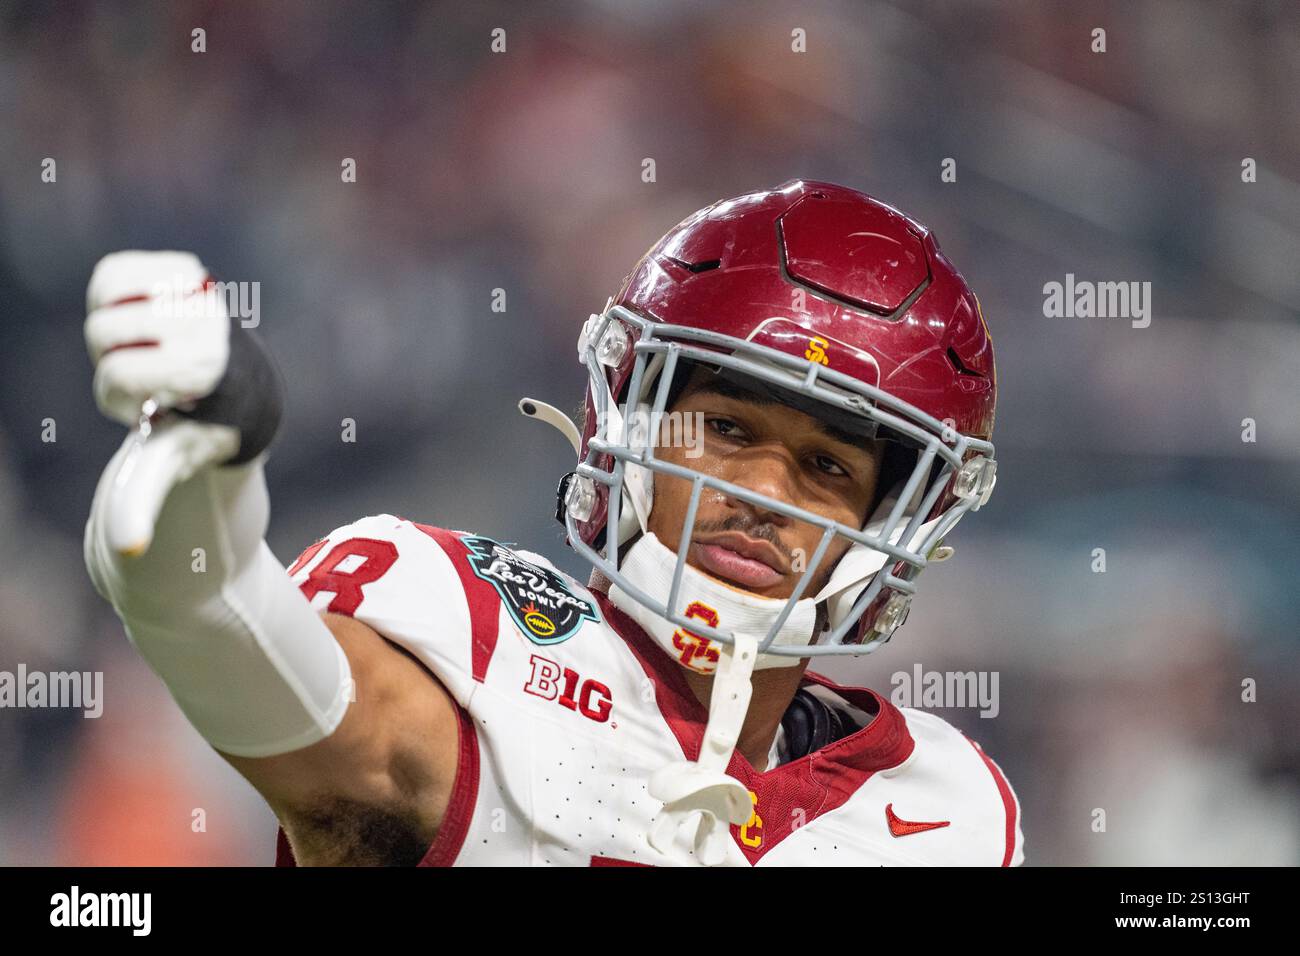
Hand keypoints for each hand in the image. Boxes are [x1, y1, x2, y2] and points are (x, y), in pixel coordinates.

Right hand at [85, 251, 239, 555]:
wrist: (243, 396)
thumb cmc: (196, 436)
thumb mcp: (166, 467)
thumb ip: (141, 502)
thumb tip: (129, 548)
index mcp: (200, 372)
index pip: (117, 377)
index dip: (123, 395)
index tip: (157, 404)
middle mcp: (206, 329)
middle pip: (102, 335)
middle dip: (116, 360)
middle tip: (154, 376)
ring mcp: (198, 299)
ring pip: (104, 302)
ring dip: (118, 330)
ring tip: (150, 347)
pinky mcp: (187, 273)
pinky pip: (115, 272)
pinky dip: (117, 293)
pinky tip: (142, 315)